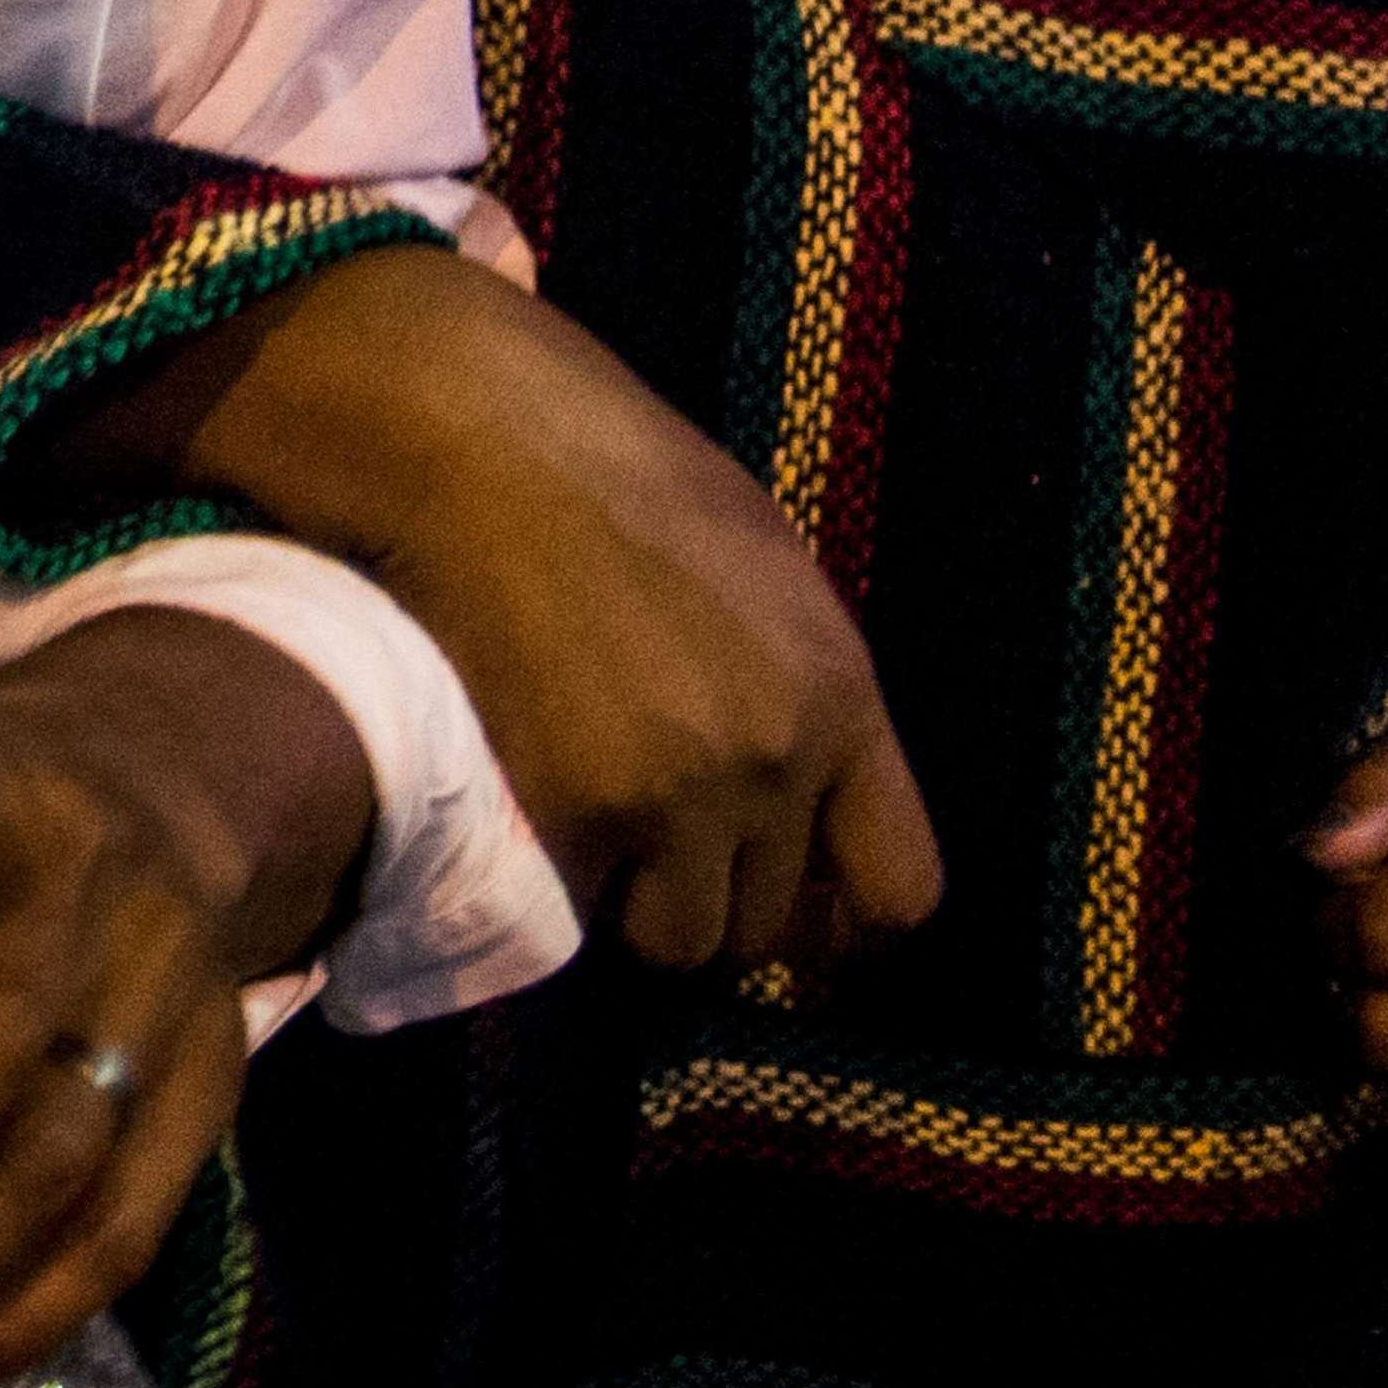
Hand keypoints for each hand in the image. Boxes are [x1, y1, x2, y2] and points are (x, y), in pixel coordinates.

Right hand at [119, 243, 937, 976]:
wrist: (486, 446)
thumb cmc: (623, 484)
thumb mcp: (773, 581)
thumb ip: (803, 699)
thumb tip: (803, 802)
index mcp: (842, 698)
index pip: (902, 892)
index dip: (846, 927)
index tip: (798, 921)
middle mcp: (776, 761)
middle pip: (770, 929)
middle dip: (719, 900)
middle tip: (662, 853)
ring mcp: (674, 794)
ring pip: (679, 942)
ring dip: (641, 909)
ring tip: (600, 841)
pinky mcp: (571, 809)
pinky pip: (586, 909)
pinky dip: (565, 879)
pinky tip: (539, 807)